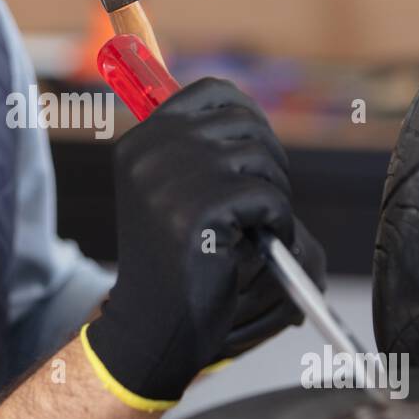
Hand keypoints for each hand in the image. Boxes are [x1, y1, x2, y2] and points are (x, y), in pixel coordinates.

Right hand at [82, 78, 313, 408]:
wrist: (154, 326)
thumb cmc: (175, 261)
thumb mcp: (168, 191)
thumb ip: (193, 146)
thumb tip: (238, 104)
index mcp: (140, 142)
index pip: (212, 92)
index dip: (248, 119)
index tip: (253, 156)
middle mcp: (149, 152)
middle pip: (245, 122)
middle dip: (268, 160)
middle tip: (261, 203)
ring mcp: (171, 180)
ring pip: (262, 158)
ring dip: (274, 195)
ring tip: (255, 228)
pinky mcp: (200, 211)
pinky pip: (269, 197)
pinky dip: (278, 224)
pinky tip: (258, 246)